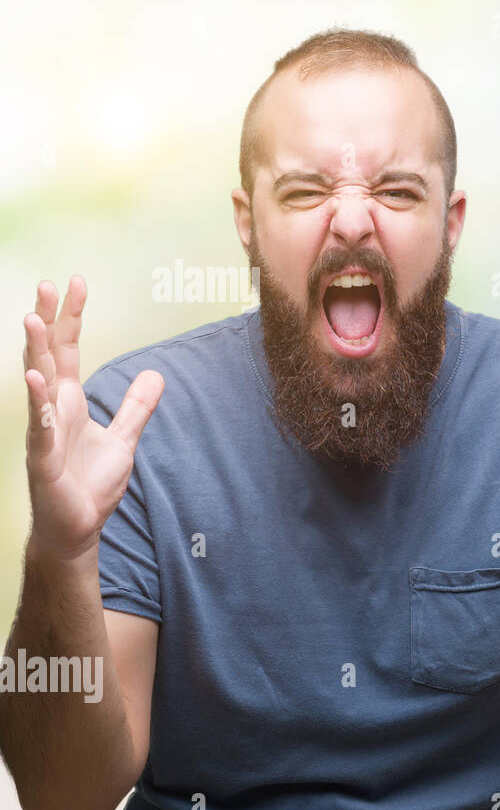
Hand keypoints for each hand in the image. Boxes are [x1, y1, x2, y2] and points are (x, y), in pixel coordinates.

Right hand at [23, 277, 163, 560]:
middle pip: (48, 355)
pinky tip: (36, 378)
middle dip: (48, 320)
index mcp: (70, 401)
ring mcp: (44, 430)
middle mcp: (53, 409)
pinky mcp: (43, 457)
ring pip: (37, 383)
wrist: (78, 527)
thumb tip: (156, 374)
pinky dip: (38, 402)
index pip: (67, 349)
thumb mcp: (124, 438)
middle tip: (47, 282)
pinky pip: (40, 425)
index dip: (71, 316)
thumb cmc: (91, 483)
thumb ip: (136, 405)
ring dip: (35, 350)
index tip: (75, 282)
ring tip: (34, 316)